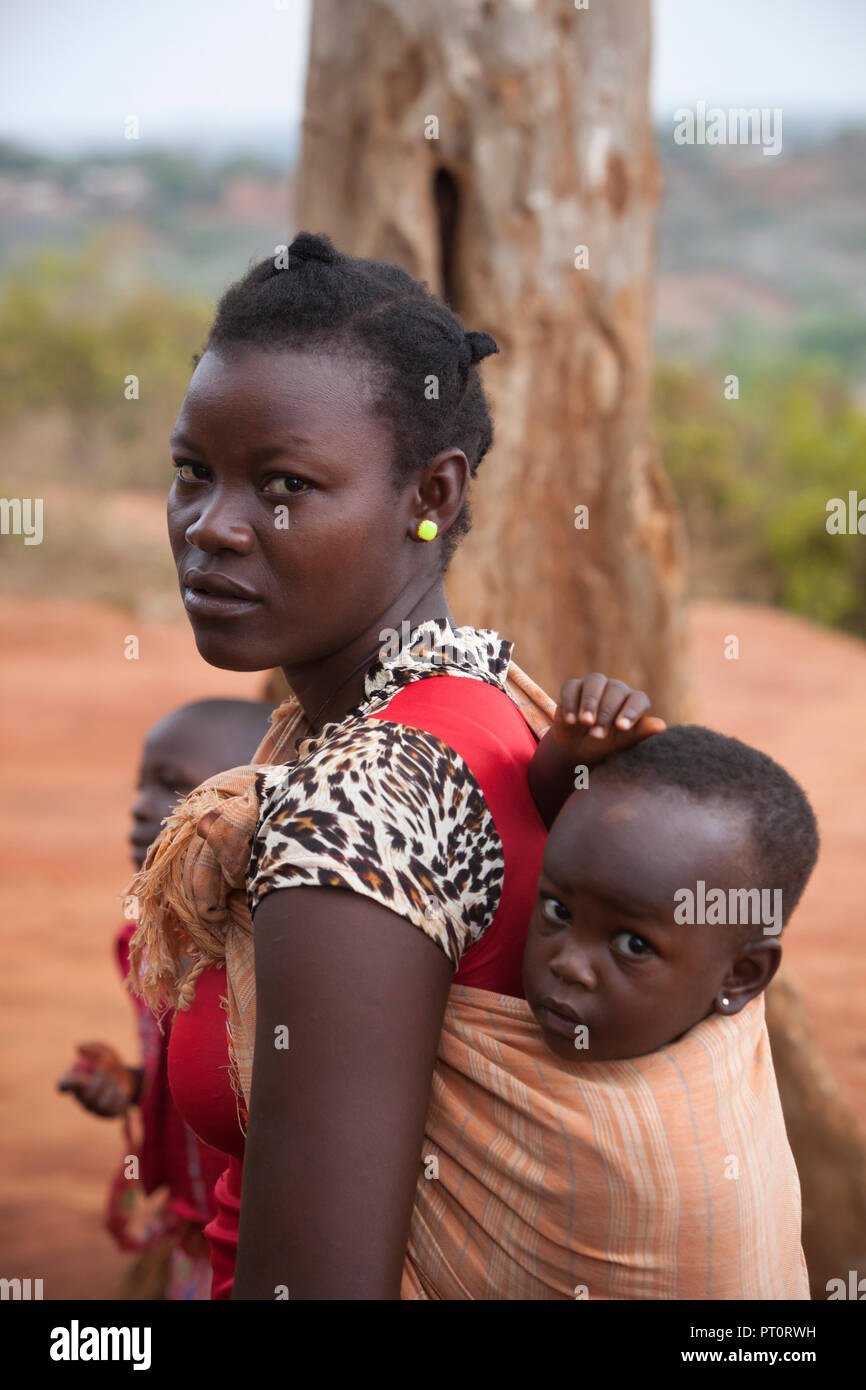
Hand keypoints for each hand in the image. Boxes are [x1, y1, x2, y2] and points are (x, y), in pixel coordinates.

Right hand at [57, 1042, 136, 1117]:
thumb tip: (79, 1048)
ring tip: (117, 1077)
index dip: (69, 1083)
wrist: (127, 1078)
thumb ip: (93, 1048)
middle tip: (110, 1068)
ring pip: (99, 1101)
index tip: (83, 1076)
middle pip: (86, 1093)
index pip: (62, 1085)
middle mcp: (81, 1098)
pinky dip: (120, 1092)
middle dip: (101, 1077)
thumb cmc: (110, 1065)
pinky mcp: (107, 1114)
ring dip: (111, 1084)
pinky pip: (112, 1105)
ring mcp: (93, 1109)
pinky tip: (122, 1088)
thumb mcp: (105, 1052)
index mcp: (74, 1082)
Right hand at [552, 674, 666, 763]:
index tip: (621, 727)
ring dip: (590, 702)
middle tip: (597, 734)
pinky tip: (570, 720)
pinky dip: (570, 703)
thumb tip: (662, 725)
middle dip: (606, 713)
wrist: (576, 747)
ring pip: (595, 682)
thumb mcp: (621, 742)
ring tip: (585, 721)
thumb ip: (639, 732)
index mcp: (633, 702)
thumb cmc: (604, 745)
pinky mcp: (573, 687)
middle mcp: (616, 689)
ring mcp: (595, 686)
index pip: (638, 700)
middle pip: (615, 691)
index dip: (631, 711)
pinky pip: (572, 687)